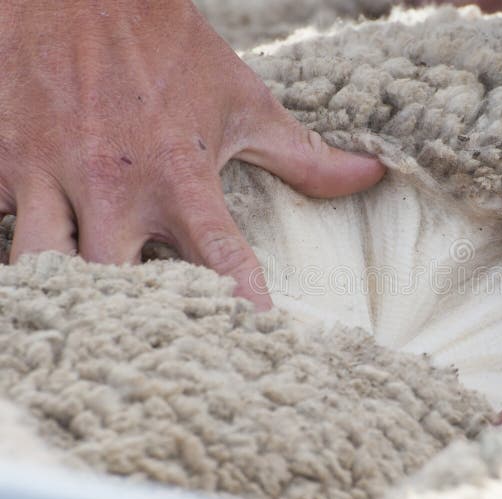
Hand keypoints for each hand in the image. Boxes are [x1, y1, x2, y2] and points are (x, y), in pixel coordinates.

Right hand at [0, 1, 383, 309]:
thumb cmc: (168, 49)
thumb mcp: (244, 101)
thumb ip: (303, 154)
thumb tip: (368, 175)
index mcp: (178, 174)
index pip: (219, 262)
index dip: (241, 310)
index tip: (259, 347)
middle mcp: (113, 184)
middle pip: (115, 287)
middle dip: (134, 322)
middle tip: (158, 347)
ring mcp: (46, 174)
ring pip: (42, 270)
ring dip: (65, 299)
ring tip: (89, 320)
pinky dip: (20, 257)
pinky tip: (41, 267)